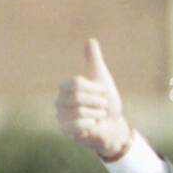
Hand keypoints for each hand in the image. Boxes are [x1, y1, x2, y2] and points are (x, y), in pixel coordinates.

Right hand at [55, 38, 131, 158]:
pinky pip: (79, 125)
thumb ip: (94, 62)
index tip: (103, 93)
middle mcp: (59, 102)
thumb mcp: (102, 80)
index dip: (95, 89)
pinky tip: (92, 126)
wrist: (113, 128)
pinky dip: (91, 124)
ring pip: (81, 112)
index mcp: (65, 88)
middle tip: (102, 108)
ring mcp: (61, 117)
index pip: (77, 83)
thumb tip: (90, 40)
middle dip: (97, 103)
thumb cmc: (106, 104)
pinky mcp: (66, 132)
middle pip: (78, 97)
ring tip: (98, 117)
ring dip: (97, 114)